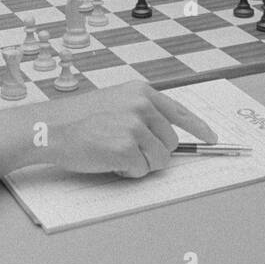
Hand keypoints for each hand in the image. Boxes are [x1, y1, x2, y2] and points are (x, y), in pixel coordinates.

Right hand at [46, 82, 216, 178]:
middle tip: (128, 150)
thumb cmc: (79, 119)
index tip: (212, 138)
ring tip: (114, 152)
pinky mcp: (127, 148)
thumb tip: (166, 134)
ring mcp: (135, 126)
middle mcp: (142, 105)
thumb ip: (141, 111)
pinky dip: (128, 171)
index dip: (198, 127)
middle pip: (171, 142)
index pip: (179, 111)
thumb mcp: (114, 102)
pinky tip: (108, 159)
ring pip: (160, 159)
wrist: (52, 128)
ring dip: (141, 163)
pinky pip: (142, 170)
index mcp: (141, 92)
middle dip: (155, 152)